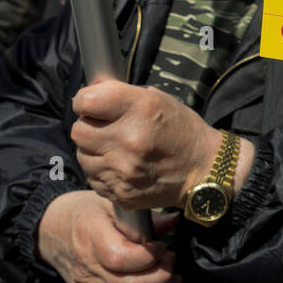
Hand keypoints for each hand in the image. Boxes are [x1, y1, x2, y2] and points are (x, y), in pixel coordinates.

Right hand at [36, 190, 179, 282]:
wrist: (52, 231)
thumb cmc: (84, 214)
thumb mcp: (110, 204)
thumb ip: (140, 216)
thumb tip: (172, 222)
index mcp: (91, 238)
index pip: (120, 258)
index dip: (148, 256)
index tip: (162, 246)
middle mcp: (88, 268)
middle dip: (160, 278)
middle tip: (171, 263)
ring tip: (173, 282)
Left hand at [70, 78, 254, 212]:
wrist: (204, 170)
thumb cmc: (181, 130)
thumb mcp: (158, 99)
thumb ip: (120, 93)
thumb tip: (88, 90)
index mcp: (140, 110)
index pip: (86, 101)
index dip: (85, 101)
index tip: (91, 104)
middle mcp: (129, 140)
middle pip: (78, 131)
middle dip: (87, 126)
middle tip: (103, 128)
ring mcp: (124, 171)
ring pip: (82, 156)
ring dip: (93, 151)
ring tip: (115, 149)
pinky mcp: (122, 193)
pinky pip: (93, 178)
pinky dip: (102, 172)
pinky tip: (120, 166)